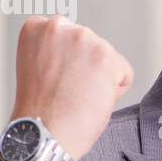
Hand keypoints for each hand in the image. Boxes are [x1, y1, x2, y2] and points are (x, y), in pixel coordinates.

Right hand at [2, 16, 132, 160]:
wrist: (41, 134)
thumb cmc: (39, 111)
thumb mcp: (38, 65)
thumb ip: (57, 51)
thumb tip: (82, 53)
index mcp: (37, 27)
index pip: (70, 36)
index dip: (66, 63)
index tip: (55, 78)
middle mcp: (59, 26)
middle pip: (92, 46)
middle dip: (85, 69)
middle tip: (66, 91)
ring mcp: (84, 40)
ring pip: (109, 60)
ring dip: (100, 80)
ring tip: (76, 97)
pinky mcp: (107, 57)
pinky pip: (124, 74)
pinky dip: (114, 92)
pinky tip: (91, 100)